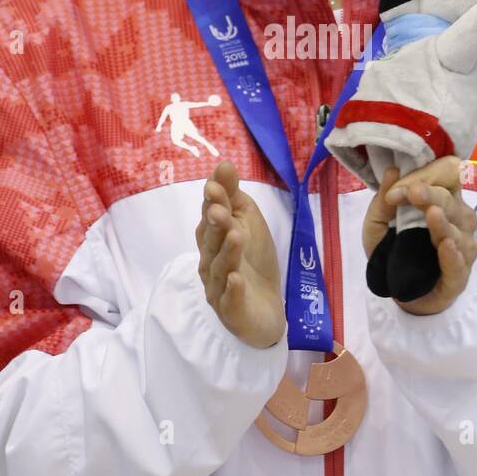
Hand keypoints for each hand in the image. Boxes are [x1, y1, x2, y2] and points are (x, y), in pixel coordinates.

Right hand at [195, 160, 286, 348]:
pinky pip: (230, 300)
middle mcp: (211, 262)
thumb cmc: (254, 262)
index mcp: (214, 239)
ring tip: (236, 237)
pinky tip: (237, 279)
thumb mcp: (247, 224)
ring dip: (227, 252)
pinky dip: (233, 289)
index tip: (216, 184)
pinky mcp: (230, 311)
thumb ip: (233, 197)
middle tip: (220, 210)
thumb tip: (224, 163)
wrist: (266, 310)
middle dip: (215, 225)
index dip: (214, 202)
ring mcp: (218, 288)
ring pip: (220, 268)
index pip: (211, 217)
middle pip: (211, 242)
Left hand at [362, 156, 476, 315]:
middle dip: (432, 195)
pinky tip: (446, 245)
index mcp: (442, 198)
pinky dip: (453, 254)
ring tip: (432, 215)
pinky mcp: (460, 276)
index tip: (398, 188)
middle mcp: (458, 218)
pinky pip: (460, 262)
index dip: (428, 175)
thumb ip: (384, 200)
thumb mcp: (377, 223)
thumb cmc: (392, 248)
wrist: (396, 289)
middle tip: (413, 193)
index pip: (448, 175)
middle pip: (451, 200)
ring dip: (444, 222)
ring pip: (460, 229)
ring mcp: (462, 247)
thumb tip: (392, 170)